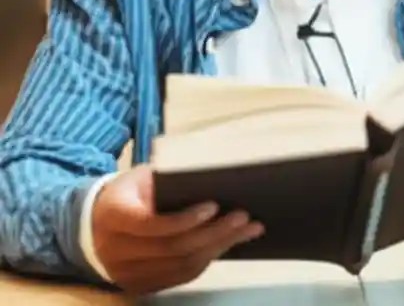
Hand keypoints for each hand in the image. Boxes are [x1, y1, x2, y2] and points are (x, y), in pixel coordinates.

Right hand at [91, 166, 263, 293]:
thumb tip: (214, 179)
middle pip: (172, 248)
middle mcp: (114, 250)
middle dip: (214, 232)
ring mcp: (126, 273)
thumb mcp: (141, 177)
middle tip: (244, 217)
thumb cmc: (129, 193)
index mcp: (113, 216)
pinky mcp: (139, 285)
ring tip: (248, 230)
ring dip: (220, 247)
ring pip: (181, 265)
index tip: (213, 205)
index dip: (184, 219)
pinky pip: (181, 276)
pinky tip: (229, 243)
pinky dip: (209, 259)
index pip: (149, 224)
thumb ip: (168, 180)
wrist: (96, 224)